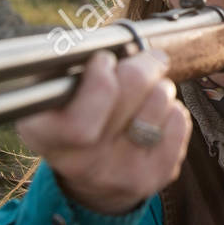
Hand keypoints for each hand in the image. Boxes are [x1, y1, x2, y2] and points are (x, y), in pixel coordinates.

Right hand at [14, 49, 191, 214]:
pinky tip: (157, 113)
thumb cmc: (73, 115)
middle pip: (127, 97)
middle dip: (142, 67)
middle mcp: (79, 163)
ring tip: (151, 89)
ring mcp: (118, 176)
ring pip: (158, 105)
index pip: (78, 123)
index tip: (104, 60)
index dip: (99, 83)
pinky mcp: (151, 179)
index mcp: (45, 135)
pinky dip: (173, 109)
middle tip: (147, 58)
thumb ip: (74, 67)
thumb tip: (118, 44)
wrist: (90, 180)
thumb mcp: (58, 91)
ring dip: (160, 87)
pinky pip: (178, 123)